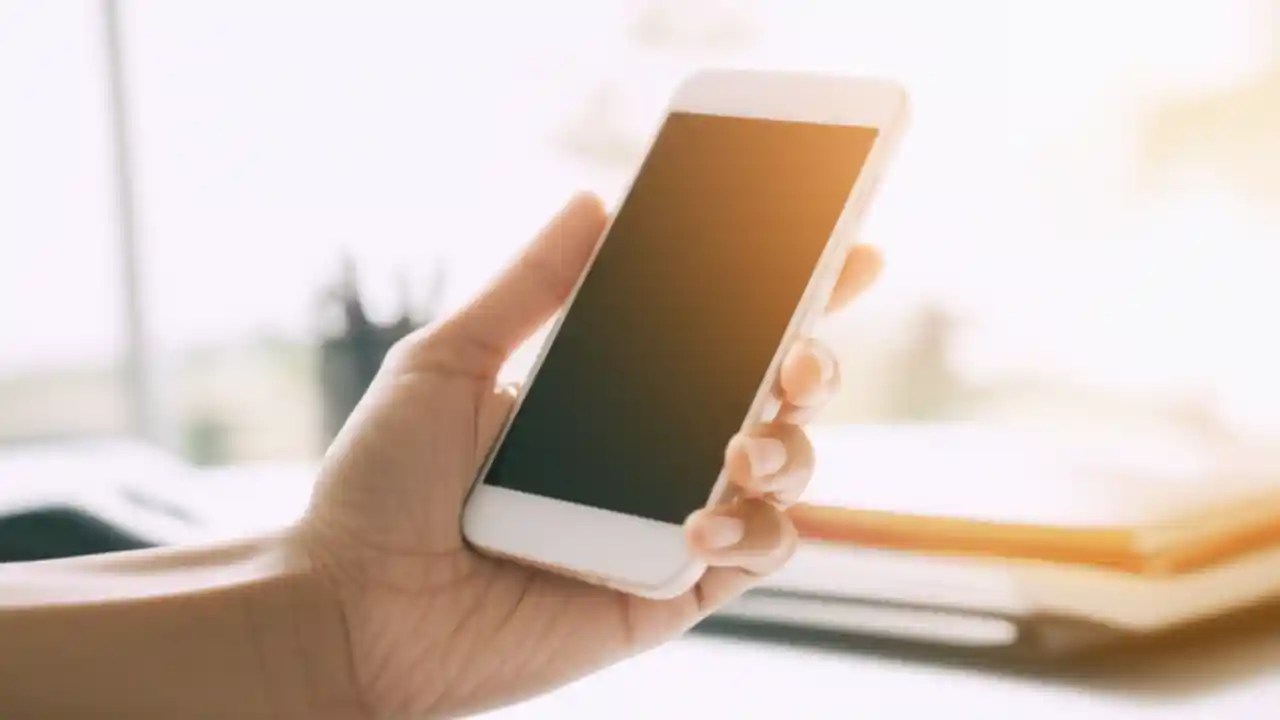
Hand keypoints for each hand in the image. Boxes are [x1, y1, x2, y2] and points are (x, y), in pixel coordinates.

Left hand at [300, 193, 881, 716]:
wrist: (353, 606)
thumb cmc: (382, 486)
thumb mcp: (447, 362)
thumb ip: (529, 286)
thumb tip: (593, 203)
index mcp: (610, 393)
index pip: (717, 334)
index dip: (791, 294)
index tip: (845, 252)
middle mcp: (651, 453)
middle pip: (774, 399)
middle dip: (814, 367)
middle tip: (797, 358)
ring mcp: (667, 522)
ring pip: (785, 474)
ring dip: (791, 450)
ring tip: (741, 446)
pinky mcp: (670, 591)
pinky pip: (758, 555)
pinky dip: (754, 532)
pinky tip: (699, 522)